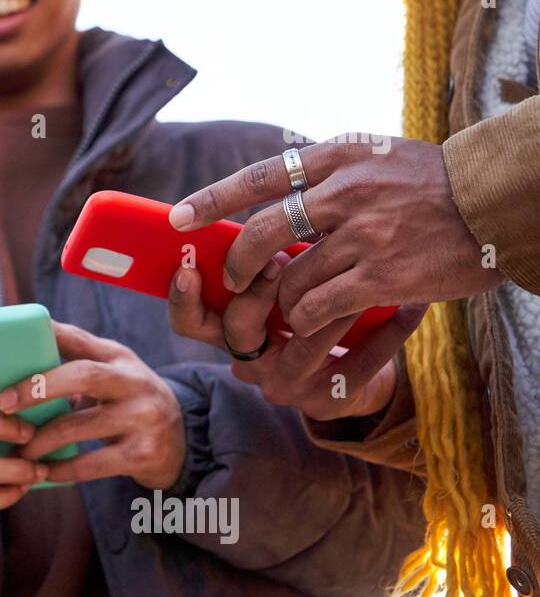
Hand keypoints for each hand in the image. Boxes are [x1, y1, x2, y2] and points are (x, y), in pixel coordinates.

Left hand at [0, 322, 184, 489]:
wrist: (181, 444)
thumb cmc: (128, 403)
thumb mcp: (110, 374)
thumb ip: (73, 361)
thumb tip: (16, 355)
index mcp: (119, 357)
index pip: (79, 338)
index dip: (44, 337)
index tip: (7, 346)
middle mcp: (135, 381)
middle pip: (82, 376)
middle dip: (36, 388)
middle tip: (3, 404)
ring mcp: (143, 418)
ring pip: (77, 427)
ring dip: (39, 441)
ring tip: (17, 451)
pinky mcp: (143, 454)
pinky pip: (90, 465)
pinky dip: (60, 470)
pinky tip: (43, 473)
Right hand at [166, 254, 427, 420]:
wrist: (369, 356)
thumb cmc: (322, 299)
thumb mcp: (288, 280)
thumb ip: (269, 254)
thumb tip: (259, 195)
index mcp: (230, 328)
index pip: (192, 320)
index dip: (184, 297)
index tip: (190, 266)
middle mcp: (250, 361)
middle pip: (237, 332)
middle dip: (258, 293)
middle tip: (280, 259)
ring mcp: (288, 385)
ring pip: (302, 346)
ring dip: (331, 306)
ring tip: (361, 273)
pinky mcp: (330, 401)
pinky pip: (356, 365)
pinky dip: (386, 334)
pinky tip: (411, 308)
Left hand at [168, 136, 501, 335]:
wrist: (500, 201)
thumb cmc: (435, 183)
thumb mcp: (377, 158)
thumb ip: (328, 175)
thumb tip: (275, 196)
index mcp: (339, 157)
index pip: (260, 177)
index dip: (213, 199)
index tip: (179, 217)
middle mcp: (345, 192)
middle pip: (261, 232)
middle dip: (237, 263)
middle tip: (232, 279)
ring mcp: (363, 235)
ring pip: (289, 278)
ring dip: (278, 300)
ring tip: (285, 307)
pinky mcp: (381, 276)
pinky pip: (319, 306)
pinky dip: (306, 318)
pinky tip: (312, 320)